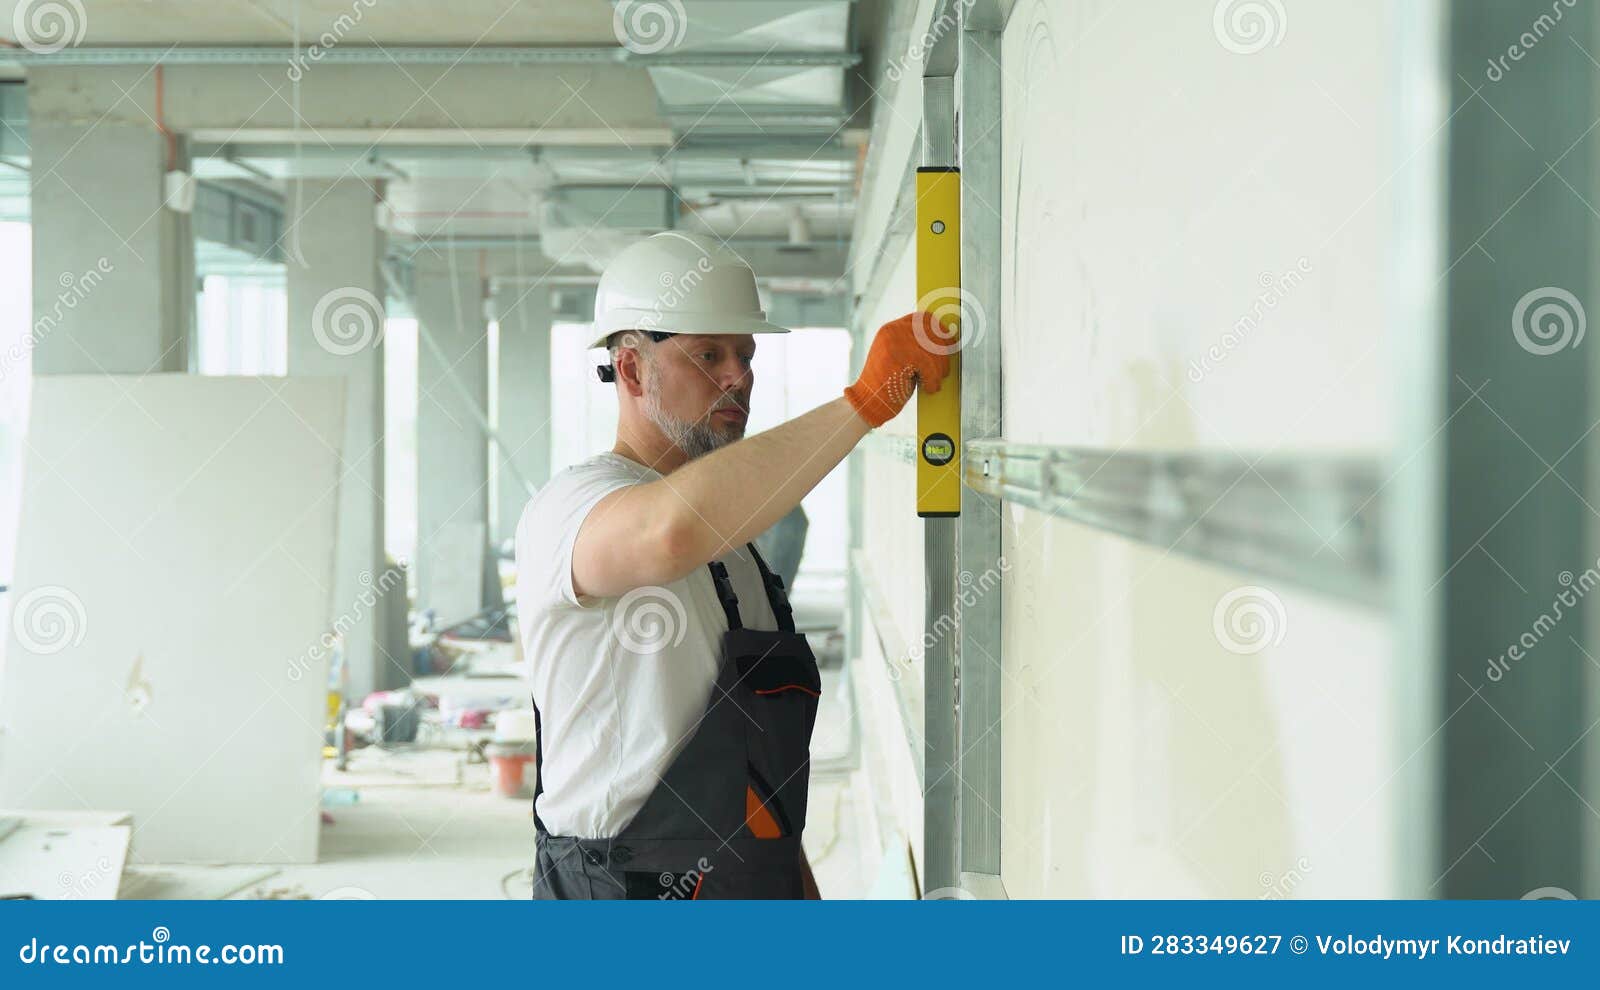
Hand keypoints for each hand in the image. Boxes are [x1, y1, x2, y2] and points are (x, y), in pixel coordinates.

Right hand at [842, 312, 952, 427]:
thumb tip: (945, 340)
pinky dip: (932, 379)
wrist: (867, 403)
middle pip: (930, 332)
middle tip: (943, 370)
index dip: (940, 330)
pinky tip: (928, 388)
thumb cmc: (888, 385)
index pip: (922, 319)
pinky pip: (927, 363)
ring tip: (934, 382)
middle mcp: (891, 331)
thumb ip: (915, 346)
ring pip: (931, 349)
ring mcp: (892, 342)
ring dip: (939, 369)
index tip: (949, 344)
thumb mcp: (901, 359)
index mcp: (891, 329)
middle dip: (942, 352)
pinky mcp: (895, 356)